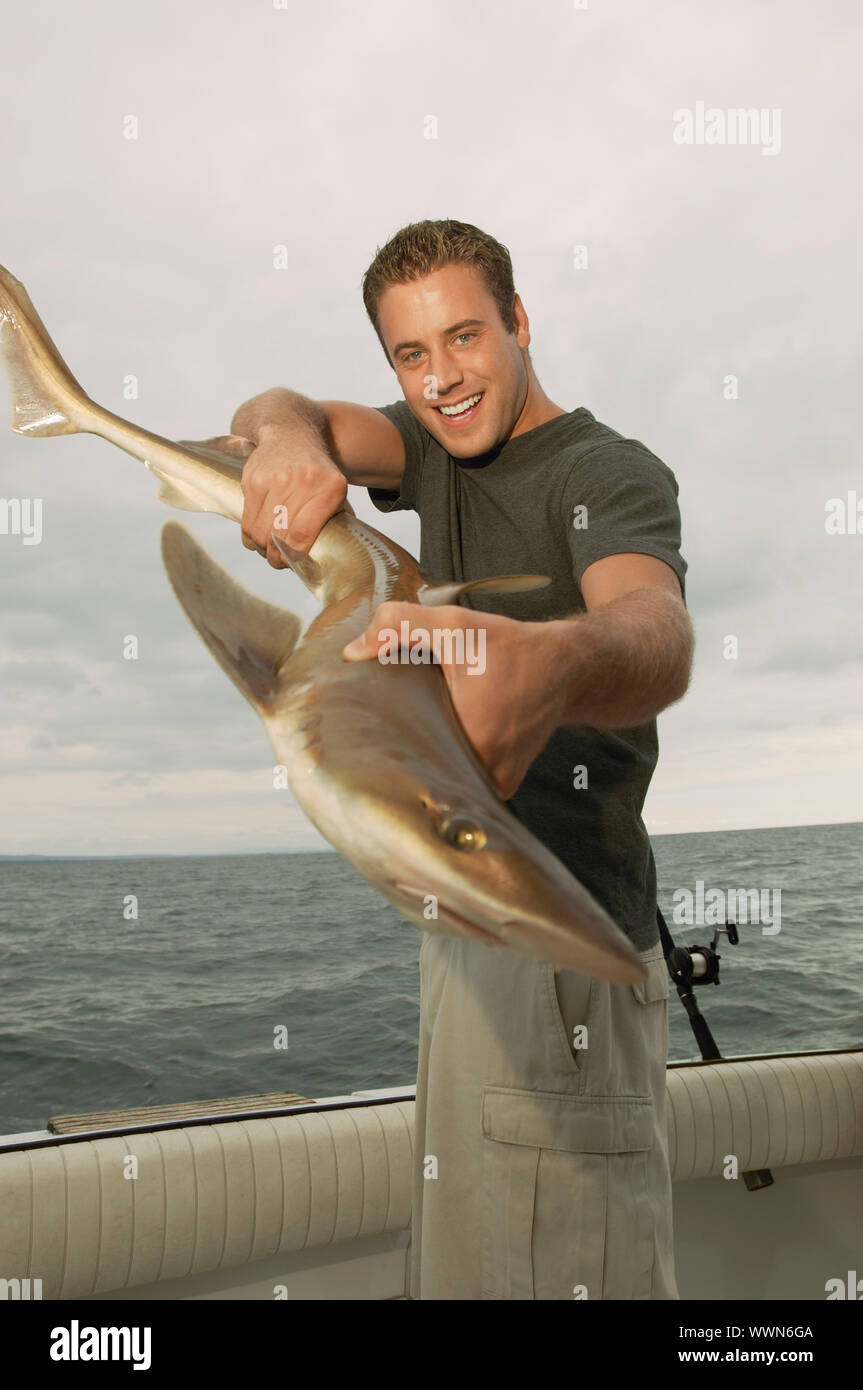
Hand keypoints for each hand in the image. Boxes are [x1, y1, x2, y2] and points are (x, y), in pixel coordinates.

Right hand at [240, 429, 346, 568]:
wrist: (291, 433)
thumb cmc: (317, 472)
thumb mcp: (336, 490)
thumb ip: (338, 521)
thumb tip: (335, 556)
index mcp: (329, 487)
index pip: (304, 533)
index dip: (294, 555)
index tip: (293, 564)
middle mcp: (302, 481)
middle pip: (280, 534)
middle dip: (276, 556)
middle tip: (278, 562)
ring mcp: (275, 478)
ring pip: (261, 530)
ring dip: (261, 547)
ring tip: (267, 550)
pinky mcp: (253, 479)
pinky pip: (247, 519)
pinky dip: (249, 535)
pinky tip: (255, 538)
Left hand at [342, 601, 563, 797]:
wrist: (565, 668)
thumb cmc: (513, 649)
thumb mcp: (456, 626)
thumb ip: (401, 626)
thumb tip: (353, 651)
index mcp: (476, 741)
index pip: (412, 759)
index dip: (384, 745)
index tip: (367, 733)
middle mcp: (490, 773)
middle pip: (426, 773)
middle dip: (402, 751)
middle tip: (378, 731)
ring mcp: (498, 784)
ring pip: (445, 780)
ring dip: (427, 759)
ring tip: (409, 735)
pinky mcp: (503, 784)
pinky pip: (463, 782)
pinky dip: (448, 763)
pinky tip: (438, 740)